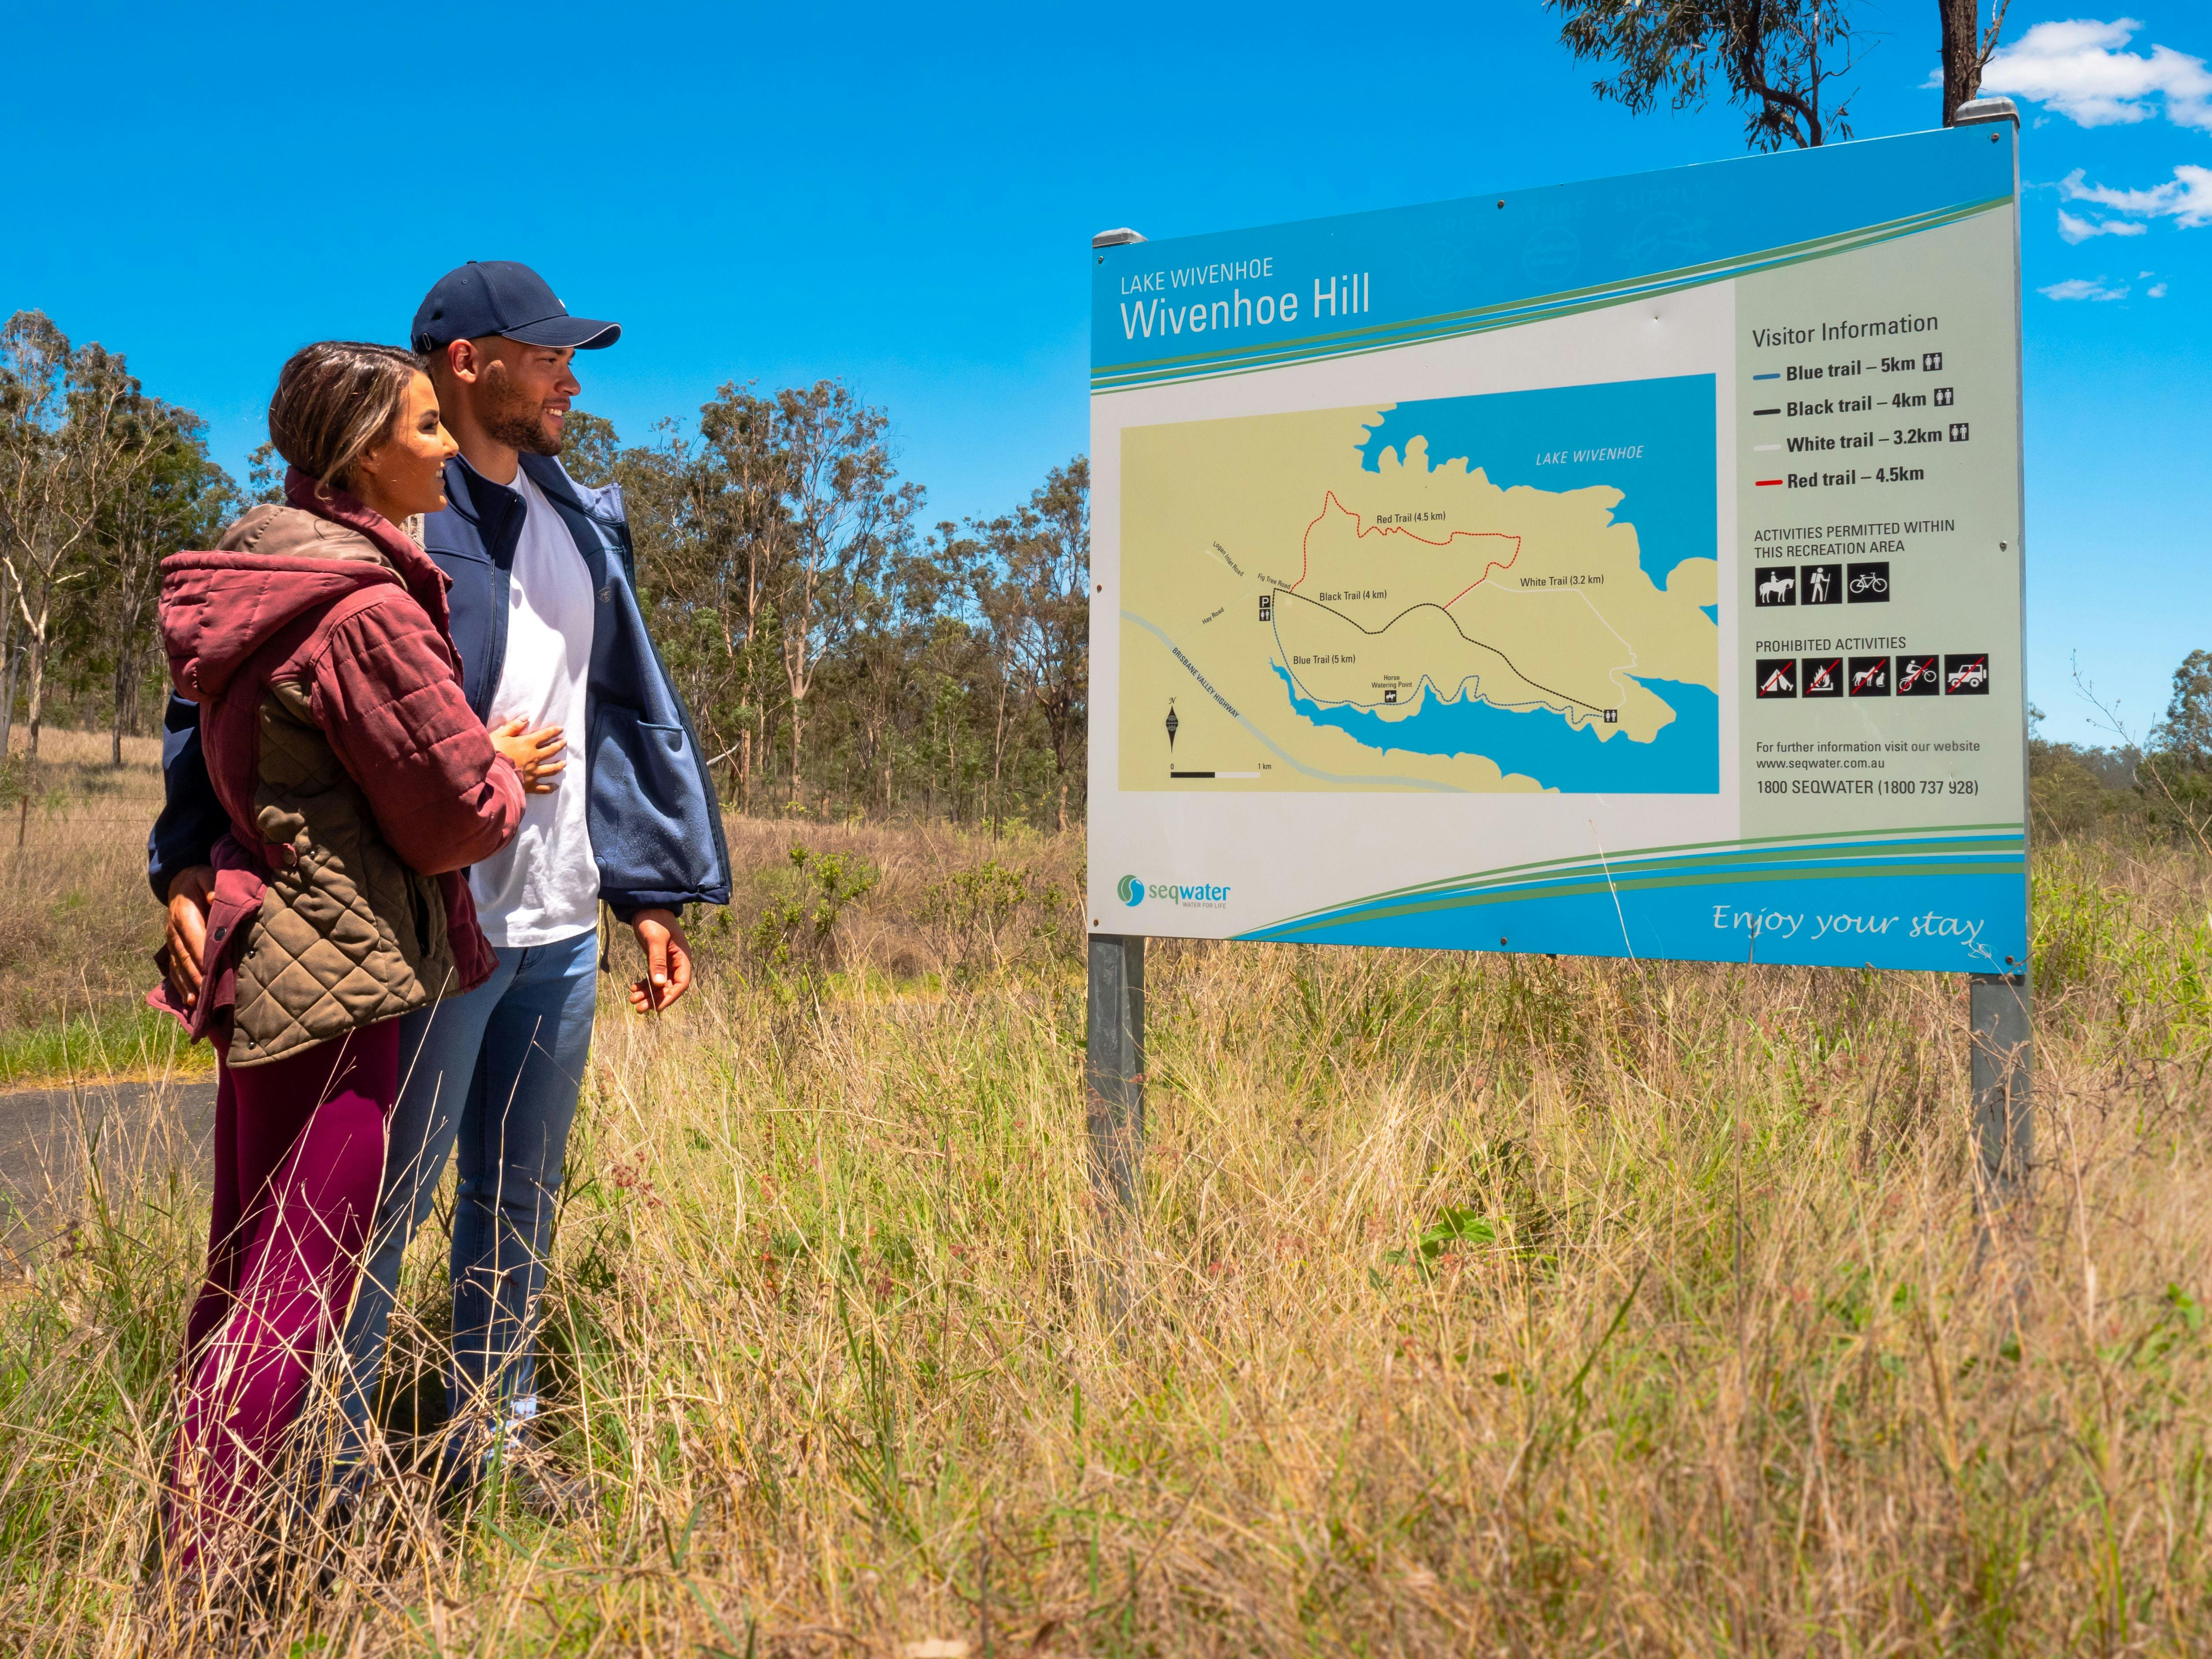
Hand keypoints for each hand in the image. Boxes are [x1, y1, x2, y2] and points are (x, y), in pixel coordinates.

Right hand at [165, 865, 214, 1009]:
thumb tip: (214, 898)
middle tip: (207, 993)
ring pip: (178, 965)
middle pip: (185, 956)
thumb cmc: (198, 880)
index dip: (201, 954)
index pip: (193, 937)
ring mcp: (171, 940)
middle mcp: (173, 930)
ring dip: (186, 984)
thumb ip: (210, 886)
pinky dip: (180, 983)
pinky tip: (188, 998)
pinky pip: (174, 967)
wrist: (179, 881)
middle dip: (195, 975)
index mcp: (183, 914)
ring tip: (195, 1002)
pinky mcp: (172, 946)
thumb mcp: (205, 876)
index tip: (210, 970)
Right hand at [490, 717, 565, 792]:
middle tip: (565, 742)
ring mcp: (534, 772)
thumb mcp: (500, 735)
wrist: (489, 774)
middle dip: (559, 745)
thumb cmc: (492, 753)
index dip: (554, 731)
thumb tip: (527, 716)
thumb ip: (514, 726)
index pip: (544, 735)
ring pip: (551, 769)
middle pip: (551, 750)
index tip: (561, 729)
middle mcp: (534, 758)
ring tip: (564, 763)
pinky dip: (550, 787)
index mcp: (527, 744)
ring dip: (559, 765)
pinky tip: (555, 786)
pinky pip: (543, 788)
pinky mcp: (530, 785)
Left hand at [628, 909, 692, 1013]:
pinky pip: (652, 977)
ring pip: (659, 984)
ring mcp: (667, 962)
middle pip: (669, 987)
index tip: (657, 1007)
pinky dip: (644, 984)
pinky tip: (633, 988)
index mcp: (683, 958)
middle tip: (639, 1008)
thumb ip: (658, 961)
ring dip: (647, 994)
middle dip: (655, 998)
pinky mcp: (657, 960)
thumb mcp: (656, 940)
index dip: (670, 996)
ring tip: (633, 1000)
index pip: (681, 983)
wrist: (646, 906)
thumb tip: (659, 984)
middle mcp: (677, 962)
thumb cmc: (654, 920)